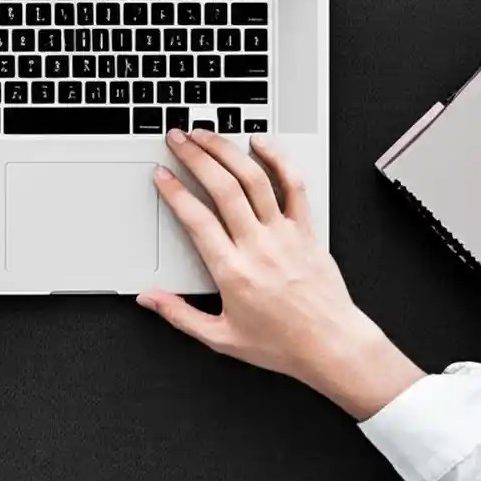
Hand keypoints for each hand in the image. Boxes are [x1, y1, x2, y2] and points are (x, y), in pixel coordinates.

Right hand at [138, 129, 422, 420]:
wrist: (333, 346)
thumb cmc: (281, 344)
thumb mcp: (220, 337)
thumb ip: (179, 315)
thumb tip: (148, 299)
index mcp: (232, 271)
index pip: (196, 219)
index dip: (174, 191)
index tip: (161, 174)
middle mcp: (258, 246)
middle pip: (222, 188)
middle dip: (195, 156)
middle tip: (177, 139)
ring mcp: (285, 234)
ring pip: (254, 180)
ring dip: (227, 151)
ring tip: (208, 134)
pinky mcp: (307, 230)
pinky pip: (294, 186)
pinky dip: (278, 160)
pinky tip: (261, 144)